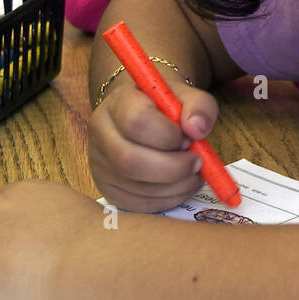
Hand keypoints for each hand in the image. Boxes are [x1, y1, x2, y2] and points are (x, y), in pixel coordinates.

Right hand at [88, 70, 220, 212]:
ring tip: (194, 174)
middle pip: (130, 160)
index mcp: (117, 103)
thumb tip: (197, 129)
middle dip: (173, 167)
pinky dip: (167, 199)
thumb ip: (199, 106)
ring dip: (175, 186)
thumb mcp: (187, 96)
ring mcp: (99, 164)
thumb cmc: (166, 106)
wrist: (146, 114)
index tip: (190, 138)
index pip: (136, 122)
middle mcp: (101, 133)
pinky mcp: (108, 189)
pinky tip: (182, 186)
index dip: (169, 135)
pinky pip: (138, 204)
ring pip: (135, 186)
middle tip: (197, 162)